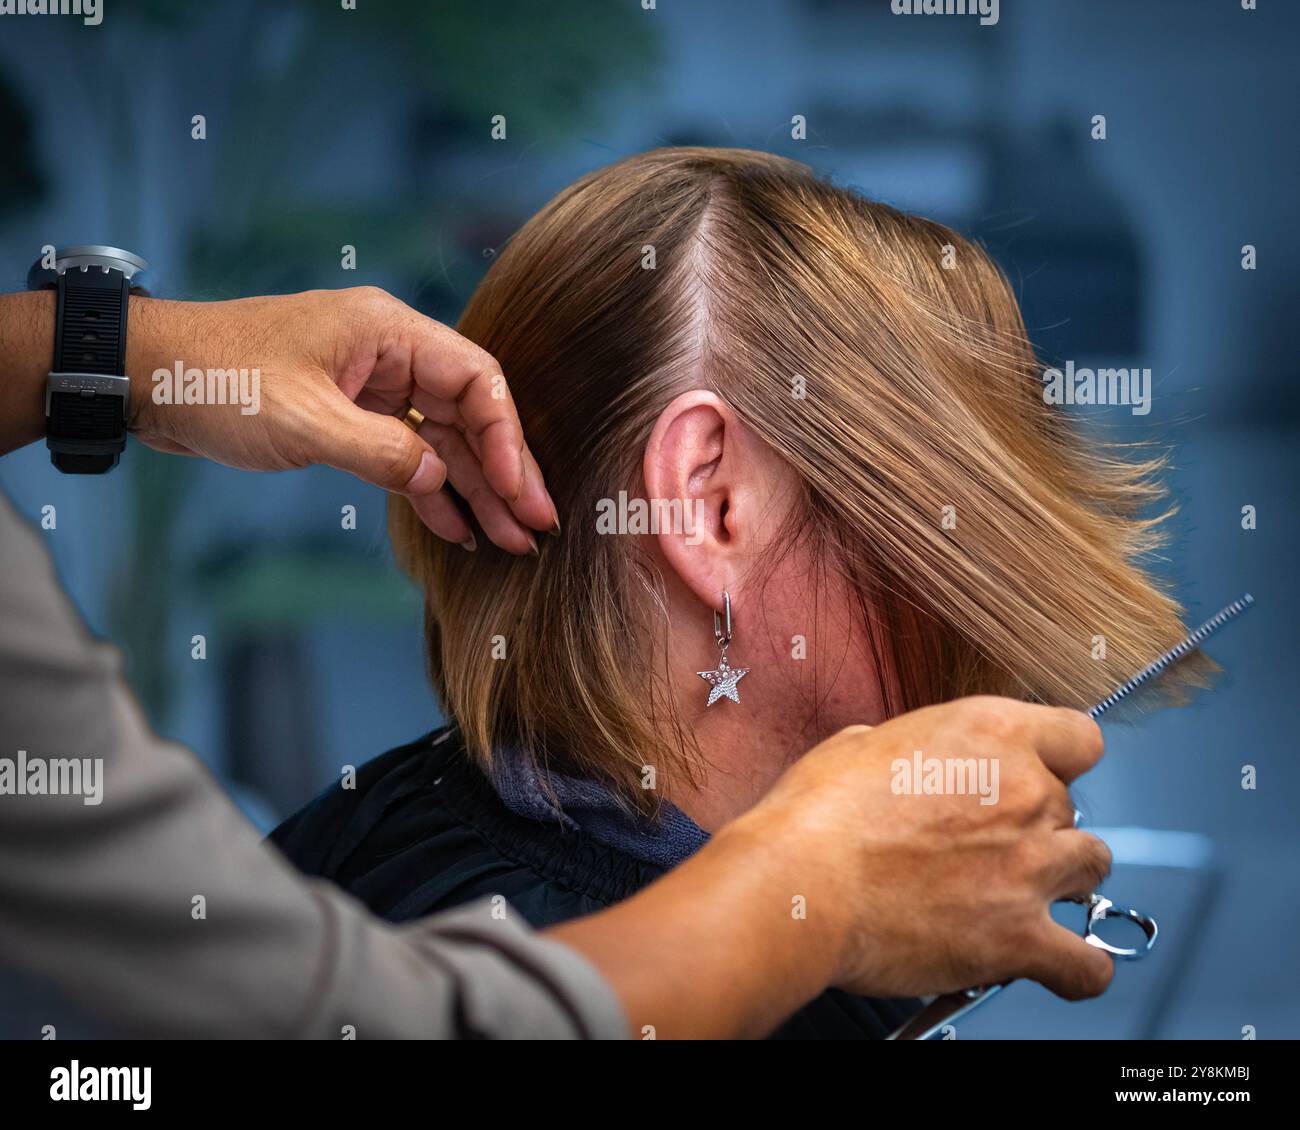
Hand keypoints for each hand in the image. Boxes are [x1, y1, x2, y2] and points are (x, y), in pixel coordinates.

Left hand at [126, 288, 556, 553]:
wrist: (146, 378)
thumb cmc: (216, 379)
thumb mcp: (304, 421)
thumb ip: (382, 453)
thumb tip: (440, 481)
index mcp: (389, 331)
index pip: (477, 380)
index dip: (507, 438)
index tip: (518, 492)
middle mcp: (391, 354)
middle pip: (470, 415)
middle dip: (504, 473)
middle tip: (536, 527)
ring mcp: (372, 386)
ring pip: (443, 440)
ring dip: (474, 491)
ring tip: (509, 541)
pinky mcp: (350, 416)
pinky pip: (407, 455)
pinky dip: (431, 492)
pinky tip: (458, 529)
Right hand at [737, 696, 1113, 1001]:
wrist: (799, 883)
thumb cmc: (816, 815)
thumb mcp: (861, 744)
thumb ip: (913, 749)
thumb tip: (909, 764)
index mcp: (989, 732)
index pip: (1079, 738)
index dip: (1058, 762)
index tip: (1038, 777)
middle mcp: (1024, 791)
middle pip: (1071, 808)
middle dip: (1036, 826)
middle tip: (987, 845)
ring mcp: (1030, 865)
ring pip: (1092, 869)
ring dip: (1061, 881)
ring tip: (1018, 894)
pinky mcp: (1020, 936)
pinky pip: (1085, 964)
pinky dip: (1077, 967)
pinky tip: (1056, 962)